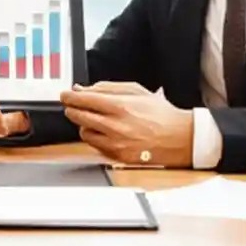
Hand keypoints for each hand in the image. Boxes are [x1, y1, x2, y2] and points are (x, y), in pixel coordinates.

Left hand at [60, 85, 193, 166]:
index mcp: (120, 106)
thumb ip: (107, 88)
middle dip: (72, 109)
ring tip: (95, 119)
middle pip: (78, 116)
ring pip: (84, 132)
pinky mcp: (117, 157)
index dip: (69, 96)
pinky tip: (105, 132)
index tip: (65, 95)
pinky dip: (95, 137)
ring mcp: (115, 143)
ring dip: (84, 124)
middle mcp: (116, 126)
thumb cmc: (160, 114)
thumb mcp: (136, 91)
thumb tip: (83, 89)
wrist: (179, 138)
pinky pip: (95, 145)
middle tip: (73, 106)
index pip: (83, 99)